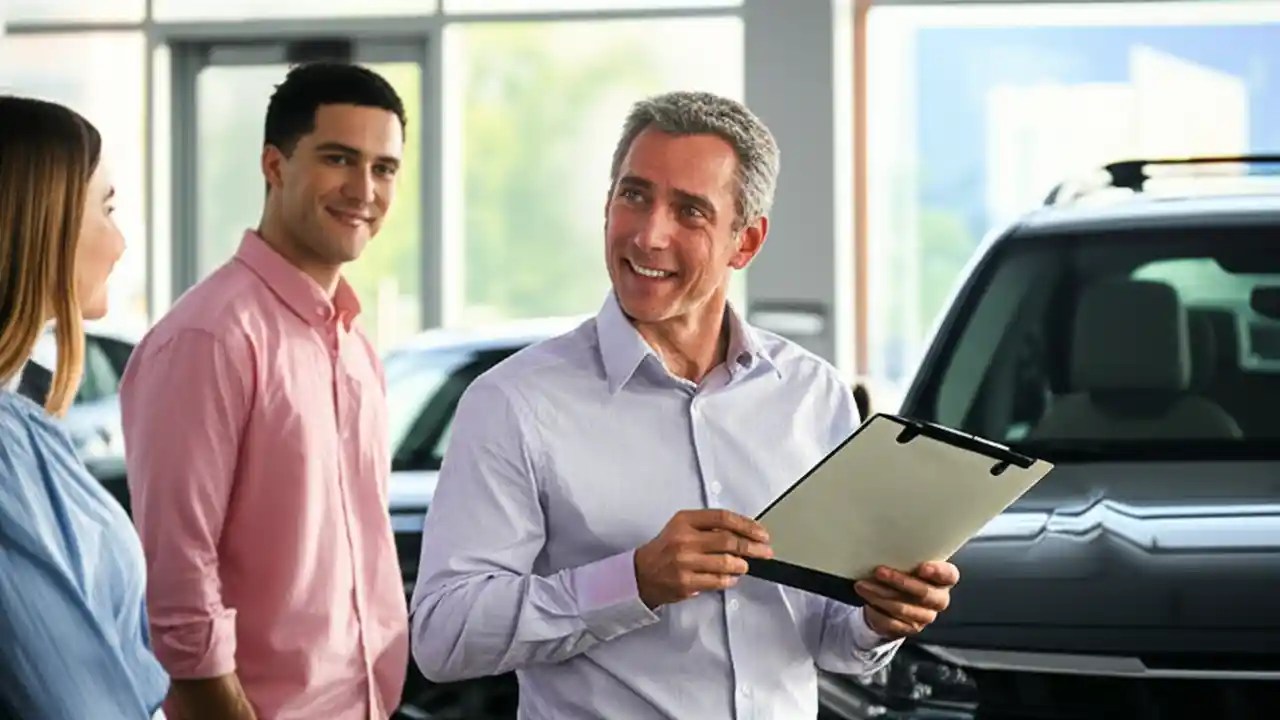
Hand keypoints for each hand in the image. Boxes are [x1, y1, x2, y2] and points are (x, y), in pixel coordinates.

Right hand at [634, 509, 773, 608]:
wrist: (642, 573)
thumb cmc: (666, 548)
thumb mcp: (682, 527)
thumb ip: (709, 526)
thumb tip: (743, 532)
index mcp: (685, 521)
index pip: (723, 518)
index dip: (747, 525)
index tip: (760, 533)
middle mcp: (684, 540)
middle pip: (728, 541)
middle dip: (752, 547)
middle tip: (764, 551)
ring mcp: (685, 562)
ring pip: (726, 563)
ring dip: (742, 565)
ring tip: (744, 565)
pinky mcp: (686, 582)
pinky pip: (718, 581)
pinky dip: (729, 579)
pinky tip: (731, 577)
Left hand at [854, 561, 958, 638]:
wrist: (893, 600)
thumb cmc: (903, 573)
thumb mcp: (907, 562)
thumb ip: (906, 557)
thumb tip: (884, 543)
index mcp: (944, 579)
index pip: (948, 575)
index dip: (937, 572)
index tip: (922, 567)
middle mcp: (939, 599)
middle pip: (923, 593)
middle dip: (899, 581)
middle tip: (879, 571)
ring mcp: (926, 616)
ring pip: (903, 608)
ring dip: (880, 595)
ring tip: (862, 585)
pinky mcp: (910, 629)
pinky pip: (892, 622)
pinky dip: (877, 610)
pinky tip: (866, 600)